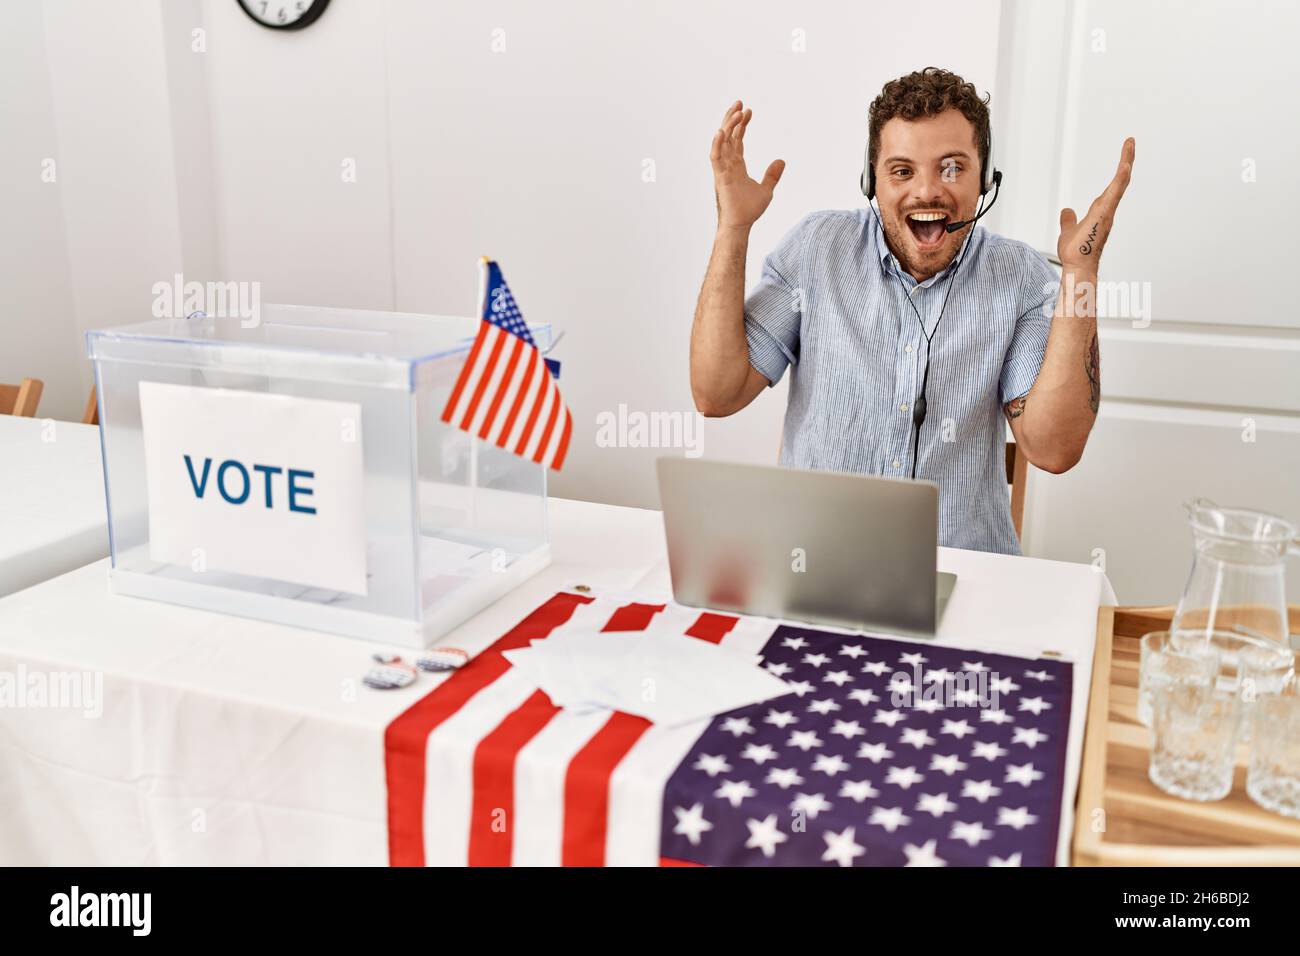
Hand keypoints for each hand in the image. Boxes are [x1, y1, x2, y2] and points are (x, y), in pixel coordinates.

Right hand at [710, 100, 785, 229]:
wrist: (742, 224)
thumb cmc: (749, 210)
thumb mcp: (767, 189)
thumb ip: (772, 175)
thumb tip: (781, 160)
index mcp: (736, 166)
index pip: (737, 140)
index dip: (741, 125)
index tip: (749, 110)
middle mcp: (728, 164)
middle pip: (728, 136)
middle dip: (732, 118)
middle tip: (739, 102)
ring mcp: (723, 170)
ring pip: (722, 142)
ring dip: (728, 126)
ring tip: (736, 111)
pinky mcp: (720, 177)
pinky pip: (716, 157)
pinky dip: (717, 144)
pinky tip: (722, 131)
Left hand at [1057, 137, 1134, 270]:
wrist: (1077, 266)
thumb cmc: (1076, 253)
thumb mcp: (1068, 230)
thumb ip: (1069, 220)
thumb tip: (1066, 211)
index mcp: (1100, 211)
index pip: (1111, 187)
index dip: (1117, 172)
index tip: (1123, 157)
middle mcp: (1107, 210)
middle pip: (1120, 181)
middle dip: (1126, 161)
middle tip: (1130, 143)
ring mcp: (1108, 211)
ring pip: (1120, 183)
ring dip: (1125, 163)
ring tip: (1129, 146)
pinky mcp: (1105, 214)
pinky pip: (1115, 193)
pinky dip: (1120, 178)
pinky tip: (1125, 164)